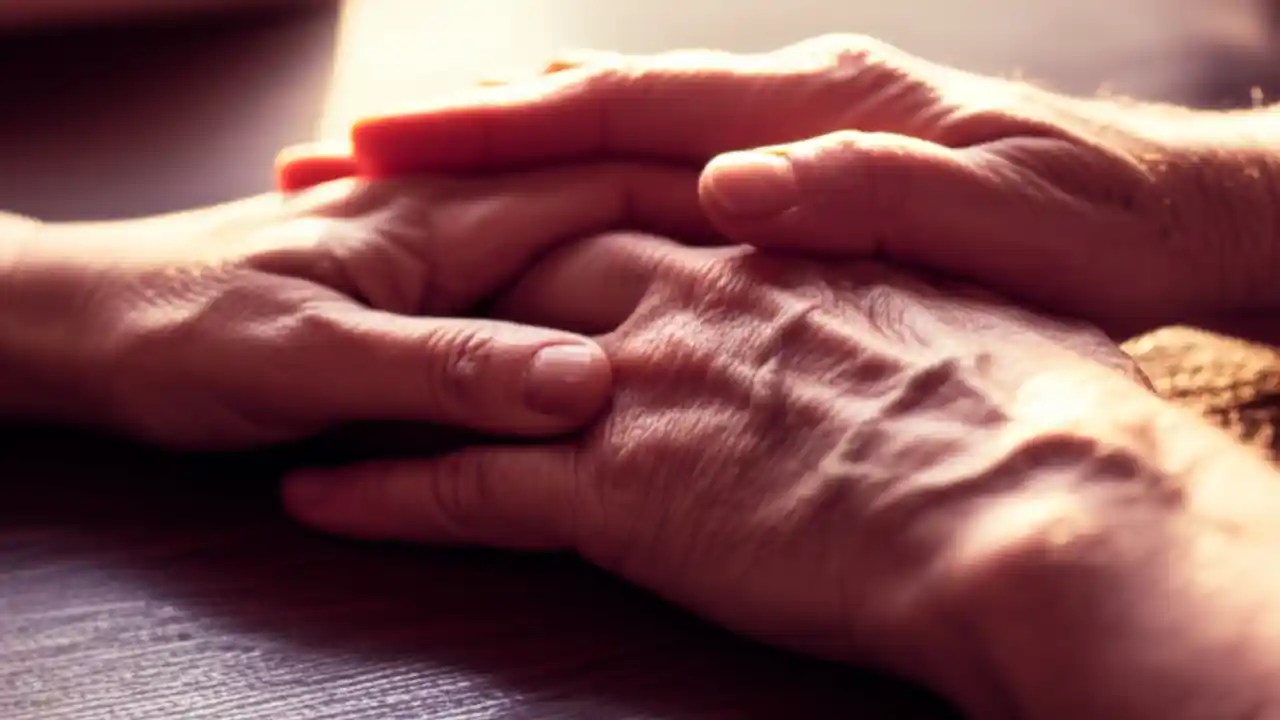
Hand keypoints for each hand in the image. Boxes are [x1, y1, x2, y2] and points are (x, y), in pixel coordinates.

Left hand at [0, 164, 711, 448]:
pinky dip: (565, 300)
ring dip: (636, 251)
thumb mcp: (313, 361)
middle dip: (682, 212)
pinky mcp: (414, 308)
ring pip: (562, 242)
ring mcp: (435, 261)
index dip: (688, 195)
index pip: (594, 179)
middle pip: (594, 199)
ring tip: (720, 274)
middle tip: (775, 243)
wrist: (89, 334)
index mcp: (444, 219)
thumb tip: (579, 383)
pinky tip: (604, 327)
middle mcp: (452, 225)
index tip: (775, 222)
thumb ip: (446, 368)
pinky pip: (512, 293)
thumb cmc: (184, 332)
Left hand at [280, 235, 1246, 717]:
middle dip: (422, 213)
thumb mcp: (955, 301)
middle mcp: (684, 288)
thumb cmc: (1033, 410)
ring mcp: (642, 384)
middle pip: (519, 235)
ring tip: (296, 347)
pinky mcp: (627, 495)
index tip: (471, 135)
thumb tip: (861, 272)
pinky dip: (387, 492)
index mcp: (762, 235)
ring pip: (472, 352)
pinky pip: (471, 490)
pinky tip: (318, 492)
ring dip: (379, 348)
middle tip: (333, 193)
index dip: (534, 151)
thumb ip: (878, 273)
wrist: (1040, 507)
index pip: (619, 170)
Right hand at [284, 35, 1279, 332]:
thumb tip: (733, 185)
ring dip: (496, 152)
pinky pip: (656, 166)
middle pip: (592, 102)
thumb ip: (863, 193)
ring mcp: (789, 129)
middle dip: (457, 130)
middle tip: (341, 159)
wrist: (1159, 217)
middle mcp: (789, 101)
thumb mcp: (995, 218)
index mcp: (818, 105)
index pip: (625, 107)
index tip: (385, 139)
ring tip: (394, 181)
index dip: (496, 125)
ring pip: (612, 129)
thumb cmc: (1088, 227)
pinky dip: (571, 178)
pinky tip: (526, 205)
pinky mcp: (799, 167)